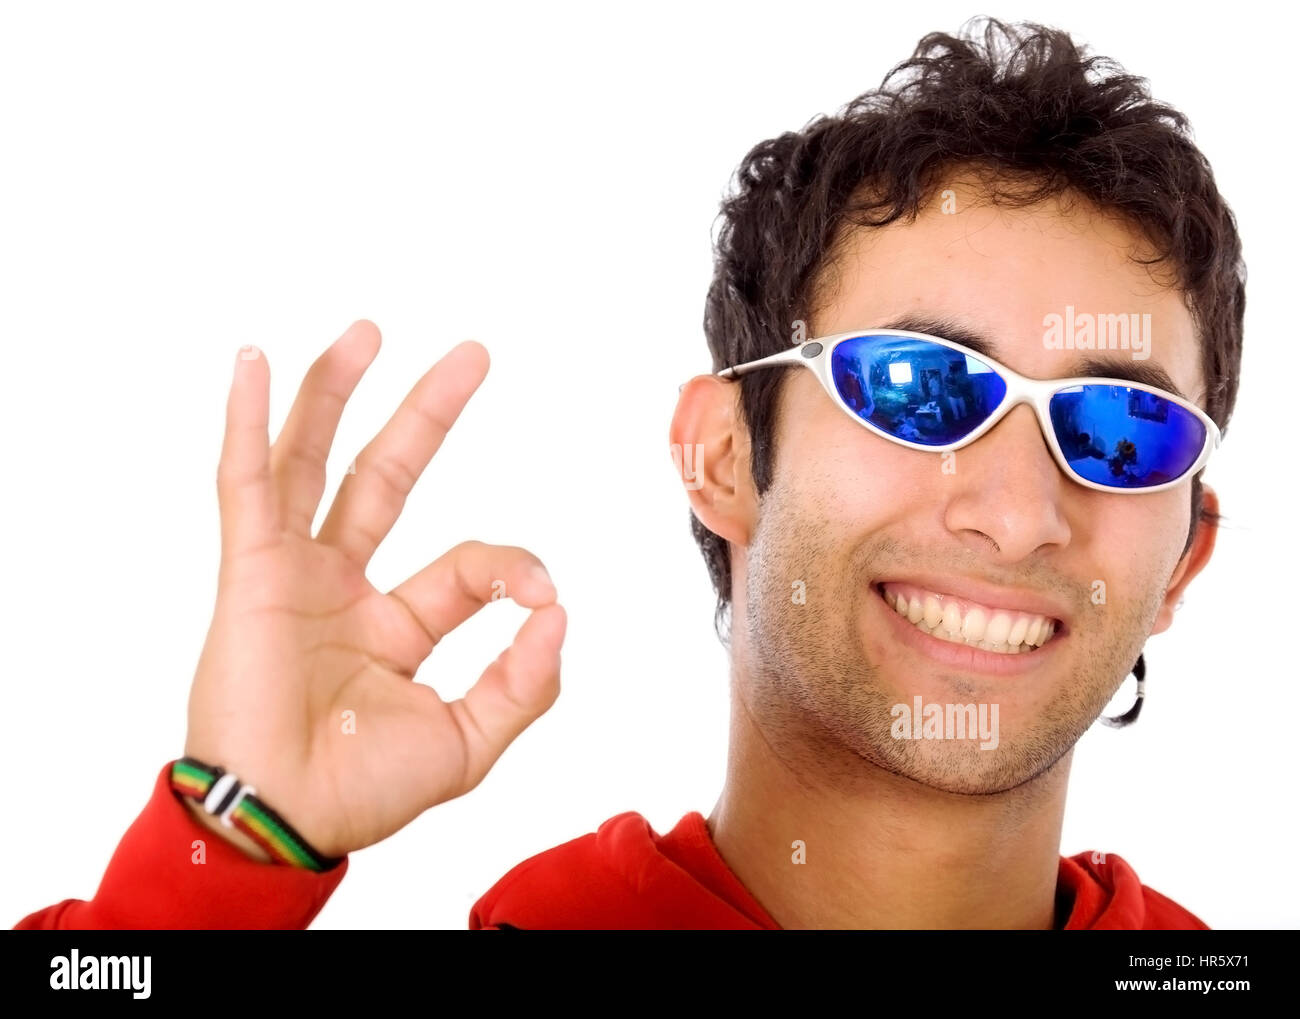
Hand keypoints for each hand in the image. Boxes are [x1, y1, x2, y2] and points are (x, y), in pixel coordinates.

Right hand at [184, 321, 565, 858]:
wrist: (285, 822)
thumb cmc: (362, 794)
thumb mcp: (468, 741)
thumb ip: (524, 682)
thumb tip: (558, 612)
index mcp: (396, 623)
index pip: (468, 562)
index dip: (512, 568)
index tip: (542, 598)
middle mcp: (344, 585)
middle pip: (386, 477)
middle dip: (428, 415)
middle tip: (473, 355)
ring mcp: (293, 571)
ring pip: (314, 461)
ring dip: (335, 393)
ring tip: (367, 330)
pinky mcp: (249, 570)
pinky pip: (245, 483)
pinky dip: (247, 422)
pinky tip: (253, 363)